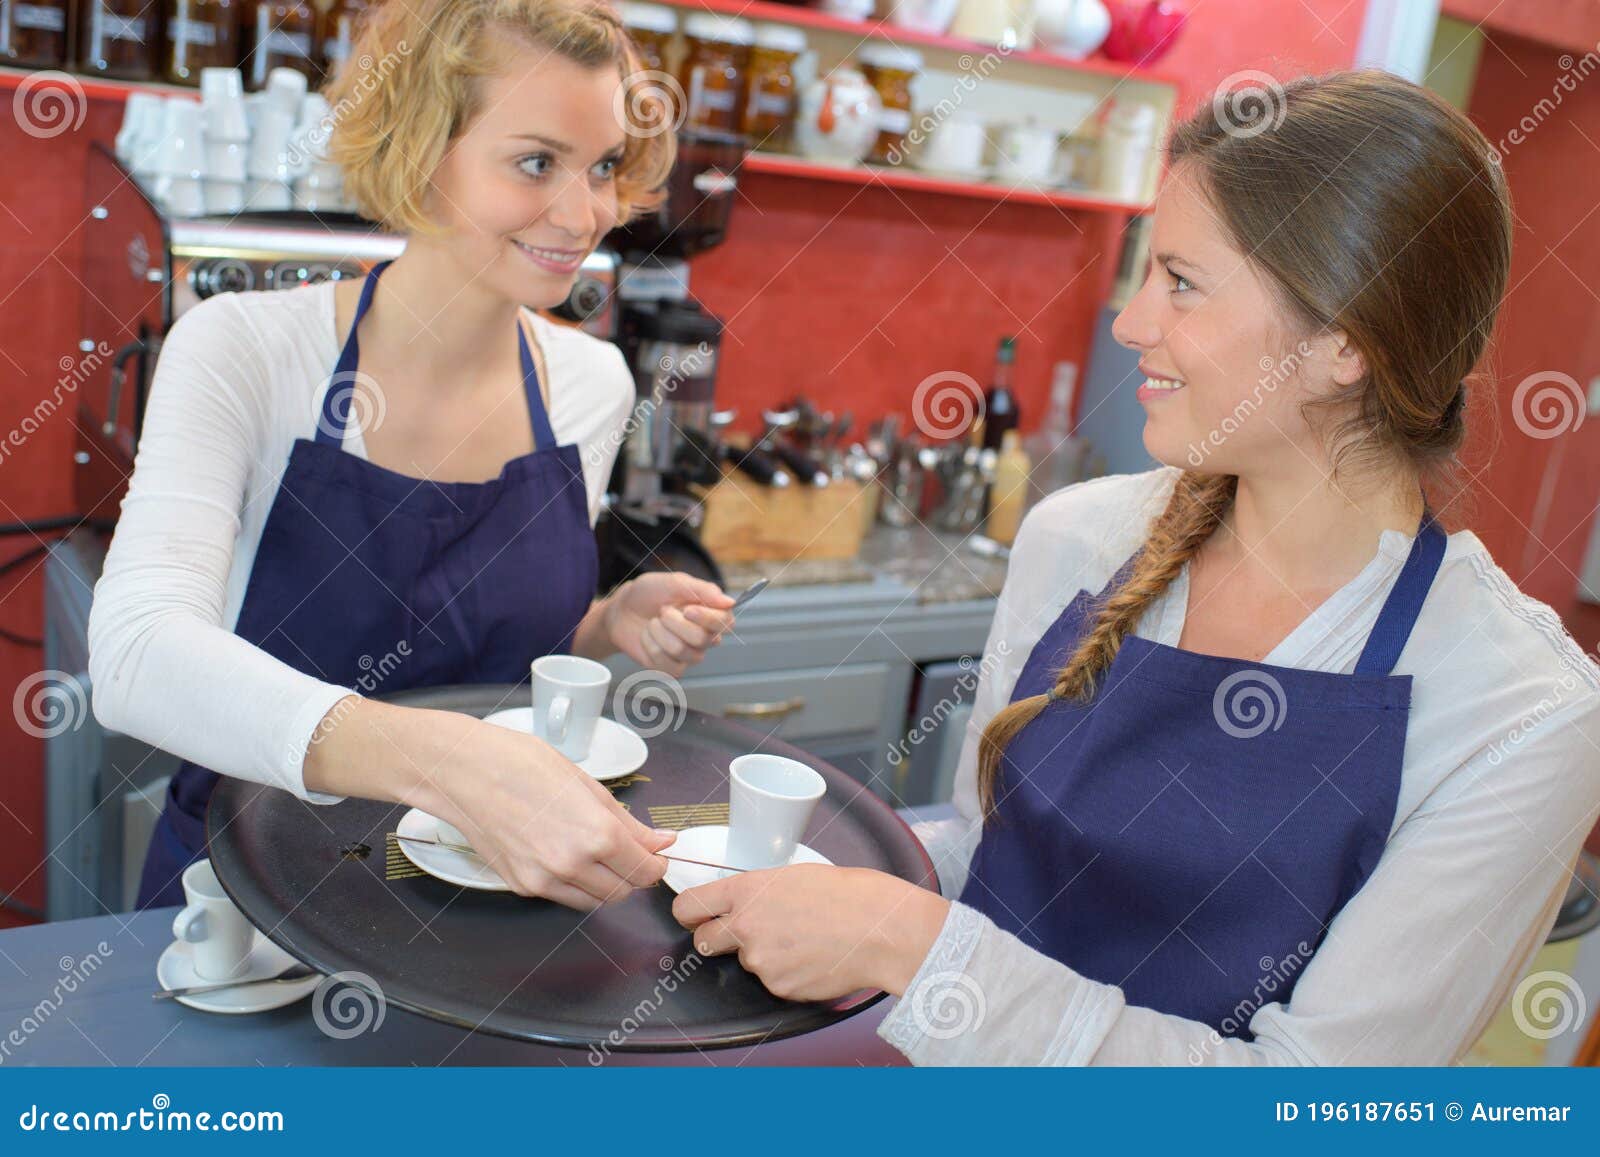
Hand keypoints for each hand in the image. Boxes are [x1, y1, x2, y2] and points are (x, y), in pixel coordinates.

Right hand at [433, 713, 676, 910]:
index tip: (655, 853)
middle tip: (628, 851)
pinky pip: (563, 896)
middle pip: (622, 892)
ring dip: (604, 883)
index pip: (644, 870)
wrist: (464, 772)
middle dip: (632, 874)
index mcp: (596, 834)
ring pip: (593, 901)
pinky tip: (564, 854)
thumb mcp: (587, 784)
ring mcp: (543, 880)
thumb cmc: (522, 764)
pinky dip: (574, 883)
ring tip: (594, 851)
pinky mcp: (522, 887)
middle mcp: (571, 864)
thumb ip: (628, 821)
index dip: (655, 863)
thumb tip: (661, 841)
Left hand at [602, 572, 735, 677]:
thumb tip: (731, 602)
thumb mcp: (675, 582)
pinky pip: (668, 665)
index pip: (726, 622)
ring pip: (681, 651)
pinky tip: (648, 638)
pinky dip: (651, 647)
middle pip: (701, 639)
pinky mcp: (672, 668)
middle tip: (663, 611)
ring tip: (653, 622)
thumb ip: (703, 590)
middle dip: (674, 622)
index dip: (707, 618)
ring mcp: (689, 654)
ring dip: (659, 632)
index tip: (688, 609)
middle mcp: (705, 636)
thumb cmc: (650, 593)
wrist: (622, 610)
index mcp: (710, 613)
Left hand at [671, 864, 950, 1000]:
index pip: (689, 905)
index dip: (687, 912)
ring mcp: (760, 960)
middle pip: (703, 941)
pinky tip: (811, 957)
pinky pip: (772, 980)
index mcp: (747, 890)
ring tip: (802, 940)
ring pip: (746, 961)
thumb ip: (761, 889)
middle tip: (743, 934)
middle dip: (716, 939)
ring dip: (764, 954)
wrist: (879, 930)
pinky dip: (786, 972)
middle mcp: (745, 925)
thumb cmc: (849, 895)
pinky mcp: (778, 986)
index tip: (691, 915)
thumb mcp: (795, 874)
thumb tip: (748, 899)